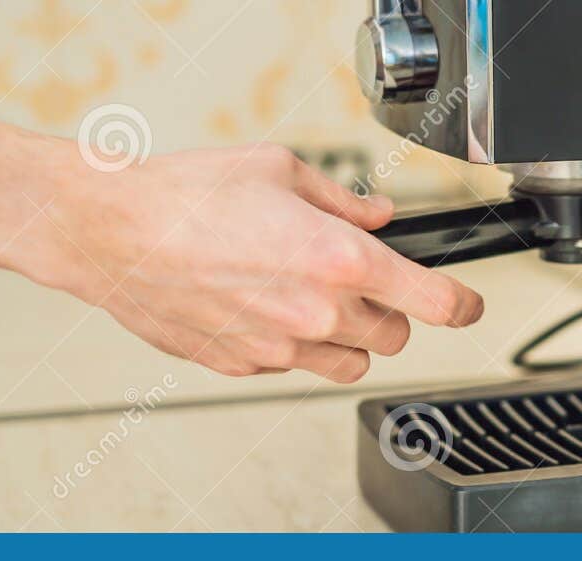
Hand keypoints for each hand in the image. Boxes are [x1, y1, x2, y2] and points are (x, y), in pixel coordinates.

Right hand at [21, 143, 483, 379]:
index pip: (435, 303)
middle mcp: (317, 313)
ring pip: (351, 362)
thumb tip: (380, 216)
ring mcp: (281, 348)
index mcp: (340, 259)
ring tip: (309, 296)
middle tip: (357, 278)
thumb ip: (344, 201)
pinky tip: (261, 305)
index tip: (470, 305)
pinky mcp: (245, 366)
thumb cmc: (185, 195)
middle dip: (388, 309)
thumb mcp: (280, 171)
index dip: (465, 306)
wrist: (111, 234)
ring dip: (347, 337)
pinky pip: (295, 368)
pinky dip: (294, 345)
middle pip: (396, 336)